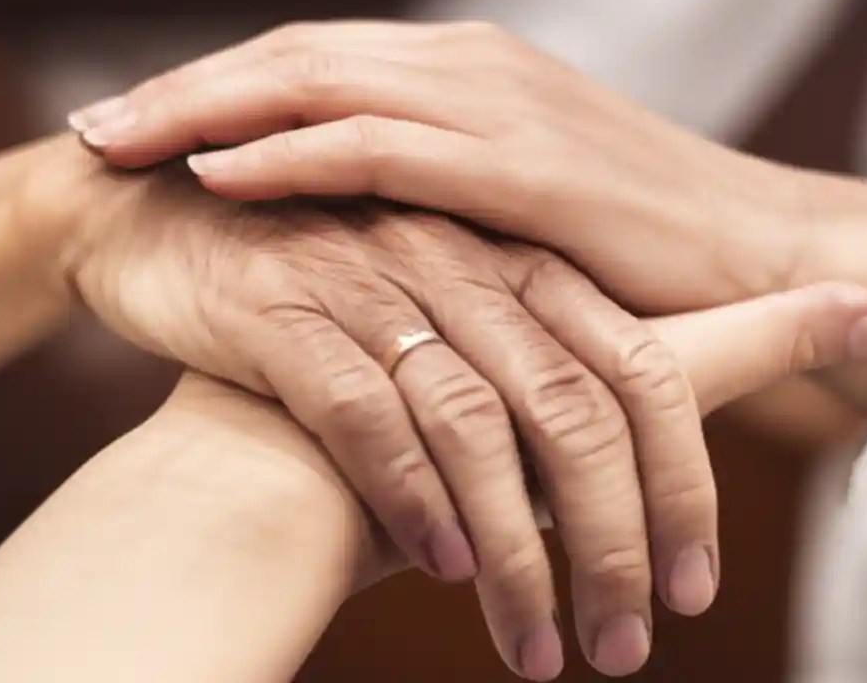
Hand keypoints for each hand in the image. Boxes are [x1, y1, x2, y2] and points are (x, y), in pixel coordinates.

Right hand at [32, 138, 715, 678]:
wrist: (170, 227)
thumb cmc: (333, 299)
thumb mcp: (448, 313)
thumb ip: (529, 377)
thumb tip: (612, 491)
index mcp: (518, 260)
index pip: (643, 369)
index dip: (683, 482)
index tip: (696, 586)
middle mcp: (457, 263)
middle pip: (573, 409)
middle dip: (613, 539)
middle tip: (626, 646)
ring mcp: (368, 282)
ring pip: (474, 426)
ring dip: (517, 555)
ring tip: (535, 650)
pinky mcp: (280, 312)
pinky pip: (361, 413)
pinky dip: (411, 497)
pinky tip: (440, 567)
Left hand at [67, 20, 866, 418]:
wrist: (760, 256)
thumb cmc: (638, 247)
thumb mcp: (524, 202)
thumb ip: (444, 190)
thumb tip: (366, 219)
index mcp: (470, 72)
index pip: (317, 60)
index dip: (221, 87)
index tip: (139, 122)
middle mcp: (473, 68)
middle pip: (294, 57)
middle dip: (185, 90)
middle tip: (95, 128)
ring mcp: (496, 108)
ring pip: (318, 87)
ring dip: (208, 112)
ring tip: (118, 146)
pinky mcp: (520, 167)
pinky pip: (378, 150)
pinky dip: (291, 156)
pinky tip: (219, 176)